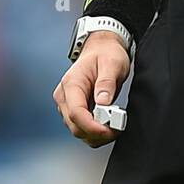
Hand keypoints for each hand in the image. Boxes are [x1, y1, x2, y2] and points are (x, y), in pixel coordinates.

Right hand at [53, 32, 130, 147]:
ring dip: (96, 135)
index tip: (109, 130)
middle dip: (96, 133)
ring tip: (115, 127)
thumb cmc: (106, 53)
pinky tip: (108, 126)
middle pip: (75, 126)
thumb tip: (103, 103)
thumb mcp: (112, 63)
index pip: (76, 113)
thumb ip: (106, 83)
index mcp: (72, 84)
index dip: (92, 126)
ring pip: (77, 130)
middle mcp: (65, 96)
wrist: (102, 48)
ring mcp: (68, 104)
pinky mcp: (74, 109)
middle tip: (117, 128)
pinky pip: (81, 127)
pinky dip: (94, 131)